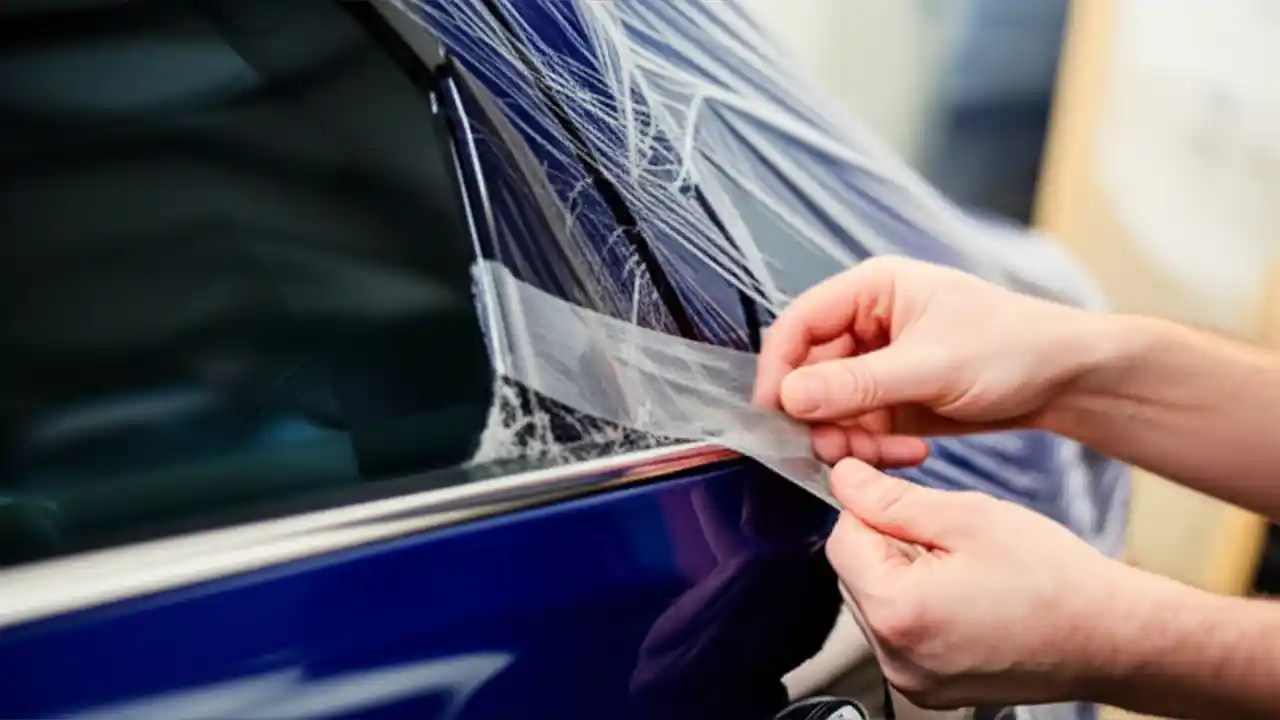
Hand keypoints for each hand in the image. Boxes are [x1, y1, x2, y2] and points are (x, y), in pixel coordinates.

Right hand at [753, 256, 1105, 466]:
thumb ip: (858, 384)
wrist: (1068, 380)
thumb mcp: (932, 366)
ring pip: (831, 408)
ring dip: (847, 438)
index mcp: (872, 290)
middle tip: (833, 449)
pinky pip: (860, 429)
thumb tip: (792, 397)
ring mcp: (879, 364)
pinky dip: (875, 448)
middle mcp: (868, 324)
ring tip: (880, 455)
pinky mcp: (892, 400)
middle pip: (810, 372)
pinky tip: (911, 453)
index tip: (773, 413)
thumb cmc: (1013, 348)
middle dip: (819, 415)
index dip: (779, 367)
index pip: (799, 323)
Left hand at [824, 459, 1149, 707]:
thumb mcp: (968, 517)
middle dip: (886, 543)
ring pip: (874, 601)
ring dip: (902, 574)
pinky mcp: (927, 688)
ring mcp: (909, 679)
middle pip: (853, 572)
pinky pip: (899, 633)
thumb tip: (844, 478)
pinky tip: (964, 596)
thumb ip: (891, 498)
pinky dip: (918, 607)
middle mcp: (894, 656)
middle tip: (945, 535)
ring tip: (961, 568)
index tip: (902, 495)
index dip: (869, 507)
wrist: (1111, 637)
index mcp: (898, 611)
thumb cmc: (1054, 578)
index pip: (841, 538)